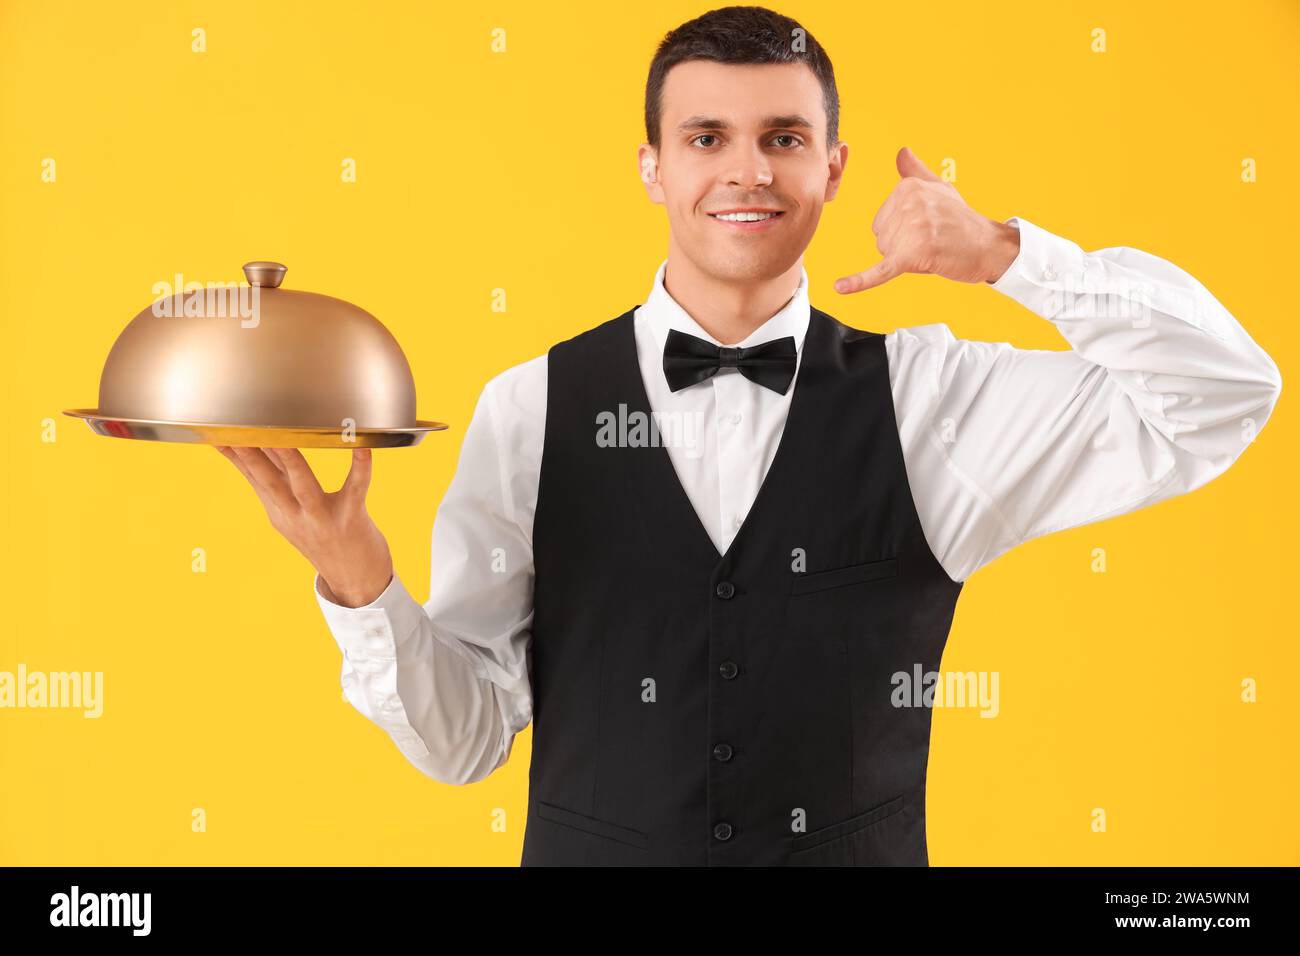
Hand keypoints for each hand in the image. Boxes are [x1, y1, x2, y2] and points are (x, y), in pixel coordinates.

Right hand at [214, 445, 393, 607]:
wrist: (355, 579)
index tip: (218, 428)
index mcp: (279, 511)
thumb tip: (253, 452)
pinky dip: (360, 466)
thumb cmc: (323, 537)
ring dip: (292, 460)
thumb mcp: (289, 514)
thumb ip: (274, 483)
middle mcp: (295, 516)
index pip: (253, 477)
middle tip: (238, 429)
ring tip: (283, 436)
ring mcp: (323, 518)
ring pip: (304, 486)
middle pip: (269, 481)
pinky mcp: (352, 517)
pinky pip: (356, 487)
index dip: (235, 453)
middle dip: (252, 455)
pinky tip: (361, 445)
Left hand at [834, 146, 1020, 293]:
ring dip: (908, 258)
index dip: (903, 231)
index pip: (882, 221)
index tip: (928, 227)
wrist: (989, 247)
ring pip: (886, 254)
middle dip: (904, 245)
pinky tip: (841, 288)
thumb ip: (916, 173)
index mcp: (908, 187)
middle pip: (882, 238)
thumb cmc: (962, 221)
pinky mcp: (914, 253)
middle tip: (933, 240)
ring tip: (934, 249)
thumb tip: (902, 152)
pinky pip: (881, 271)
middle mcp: (909, 202)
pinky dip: (860, 282)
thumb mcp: (940, 189)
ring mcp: (912, 227)